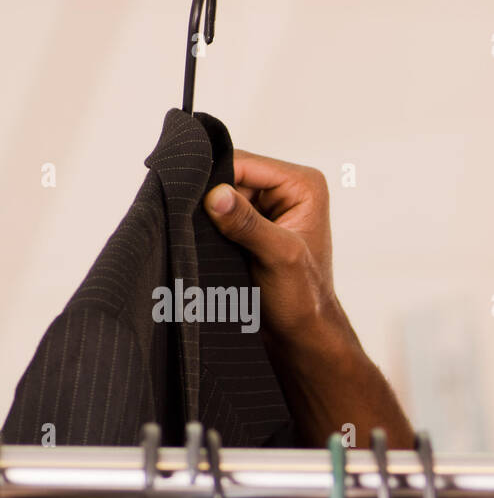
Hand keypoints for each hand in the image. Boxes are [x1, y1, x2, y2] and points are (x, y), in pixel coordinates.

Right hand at [202, 150, 351, 353]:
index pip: (244, 163)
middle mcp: (287, 189)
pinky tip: (200, 241)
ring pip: (218, 195)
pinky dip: (206, 226)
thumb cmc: (303, 299)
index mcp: (304, 185)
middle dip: (208, 196)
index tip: (186, 195)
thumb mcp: (278, 257)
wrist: (300, 334)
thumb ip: (248, 224)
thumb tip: (216, 195)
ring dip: (204, 214)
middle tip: (189, 222)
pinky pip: (218, 214)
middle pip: (228, 175)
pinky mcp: (251, 225)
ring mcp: (267, 207)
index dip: (213, 177)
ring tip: (199, 237)